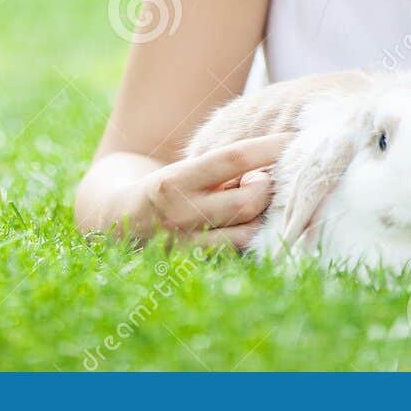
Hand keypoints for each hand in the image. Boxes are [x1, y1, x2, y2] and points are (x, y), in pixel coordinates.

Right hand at [122, 132, 295, 250]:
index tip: (293, 140)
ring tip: (254, 204)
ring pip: (249, 236)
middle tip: (262, 179)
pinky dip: (254, 240)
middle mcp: (178, 218)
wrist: (117, 224)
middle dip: (267, 187)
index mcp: (172, 182)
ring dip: (263, 218)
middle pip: (247, 202)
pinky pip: (240, 257)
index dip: (268, 148)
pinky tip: (253, 226)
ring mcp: (187, 249)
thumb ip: (224, 168)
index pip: (232, 158)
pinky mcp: (196, 271)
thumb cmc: (165, 187)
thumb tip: (275, 164)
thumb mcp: (184, 168)